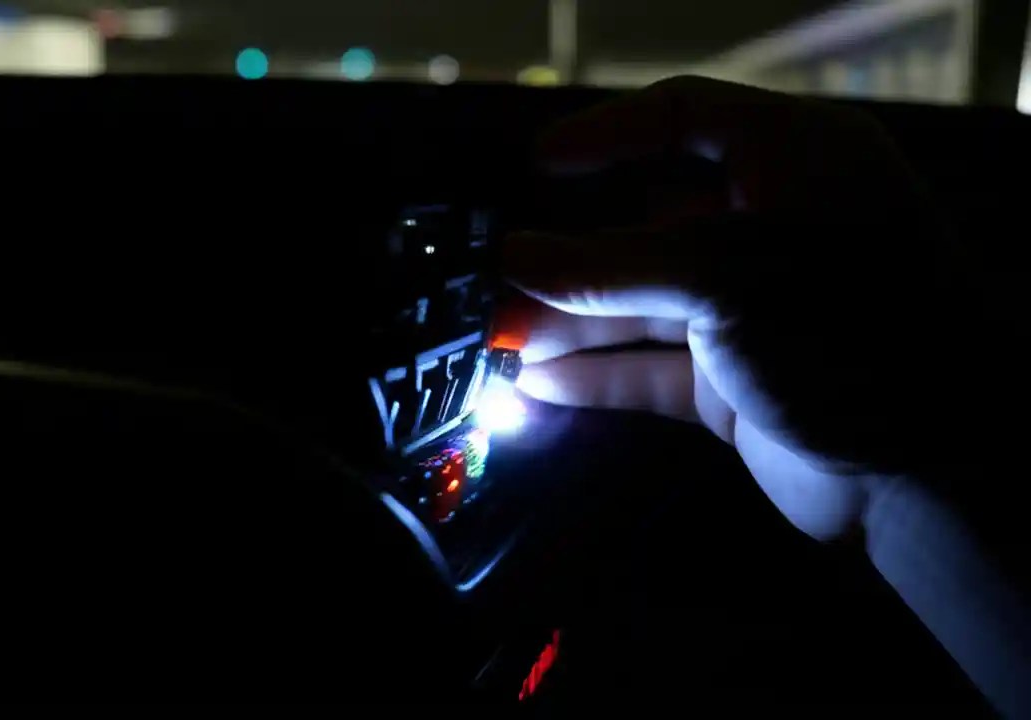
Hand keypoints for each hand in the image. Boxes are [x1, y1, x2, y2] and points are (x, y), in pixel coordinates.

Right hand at [504, 77, 967, 539]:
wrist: (929, 476)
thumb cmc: (851, 338)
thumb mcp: (723, 278)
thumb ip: (611, 270)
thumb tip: (512, 260)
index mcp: (794, 166)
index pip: (687, 120)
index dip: (609, 134)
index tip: (540, 163)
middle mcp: (773, 229)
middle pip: (646, 224)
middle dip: (569, 256)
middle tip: (494, 276)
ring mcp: (754, 310)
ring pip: (641, 303)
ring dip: (570, 321)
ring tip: (495, 338)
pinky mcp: (736, 380)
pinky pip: (650, 367)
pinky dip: (597, 374)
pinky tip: (538, 384)